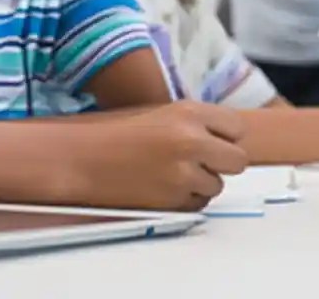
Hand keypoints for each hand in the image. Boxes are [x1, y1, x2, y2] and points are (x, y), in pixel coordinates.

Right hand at [68, 100, 248, 211]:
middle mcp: (191, 140)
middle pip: (238, 161)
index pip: (238, 128)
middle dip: (222, 164)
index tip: (216, 142)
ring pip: (217, 185)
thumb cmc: (119, 136)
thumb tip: (232, 140)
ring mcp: (183, 172)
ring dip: (201, 184)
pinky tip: (163, 188)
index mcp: (190, 113)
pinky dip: (186, 200)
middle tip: (202, 163)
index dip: (227, 138)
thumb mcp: (164, 115)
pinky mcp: (172, 199)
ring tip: (171, 174)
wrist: (80, 159)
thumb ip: (199, 124)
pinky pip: (198, 204)